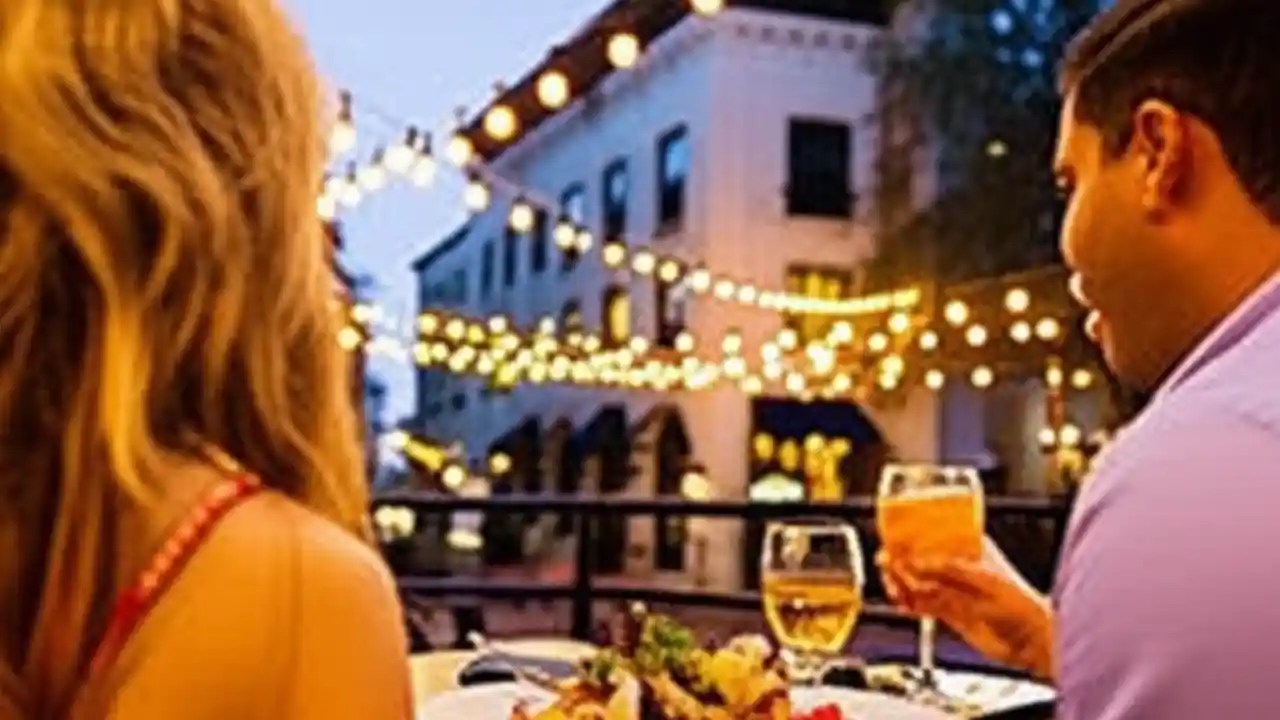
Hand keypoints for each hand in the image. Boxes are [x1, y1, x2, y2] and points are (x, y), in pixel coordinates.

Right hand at [878, 538, 1055, 679]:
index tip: (893, 538)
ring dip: (901, 583)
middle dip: (901, 560)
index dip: (911, 536)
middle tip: (885, 561)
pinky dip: (909, 604)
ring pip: (918, 583)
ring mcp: (954, 590)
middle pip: (921, 559)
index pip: (934, 535)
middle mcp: (960, 567)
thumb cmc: (1021, 602)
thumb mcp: (982, 577)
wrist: (1031, 640)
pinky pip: (922, 605)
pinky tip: (900, 603)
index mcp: (970, 547)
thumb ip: (947, 569)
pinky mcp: (951, 613)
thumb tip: (914, 562)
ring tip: (891, 586)